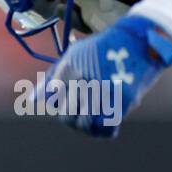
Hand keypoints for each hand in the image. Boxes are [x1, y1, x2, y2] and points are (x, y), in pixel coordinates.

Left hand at [42, 15, 171, 137]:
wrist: (138, 39)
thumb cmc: (103, 48)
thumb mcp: (74, 54)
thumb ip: (53, 75)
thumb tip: (33, 99)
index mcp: (69, 67)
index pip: (53, 98)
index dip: (57, 105)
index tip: (64, 103)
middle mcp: (84, 79)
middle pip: (67, 115)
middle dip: (71, 118)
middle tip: (79, 115)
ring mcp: (103, 90)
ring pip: (85, 124)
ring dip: (86, 127)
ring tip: (91, 121)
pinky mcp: (122, 99)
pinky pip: (106, 126)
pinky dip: (102, 131)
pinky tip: (104, 127)